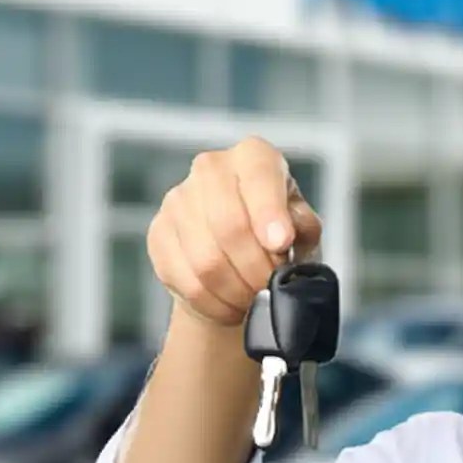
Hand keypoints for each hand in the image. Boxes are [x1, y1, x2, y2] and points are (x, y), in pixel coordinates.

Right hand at [147, 136, 322, 326]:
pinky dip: (214, 302)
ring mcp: (178, 200)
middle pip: (229, 224)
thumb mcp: (304, 228)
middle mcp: (211, 169)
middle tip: (270, 287)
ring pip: (206, 259)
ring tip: (254, 299)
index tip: (280, 243)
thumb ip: (302, 227)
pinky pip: (186, 279)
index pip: (259, 176)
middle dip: (256, 267)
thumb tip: (285, 235)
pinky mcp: (158, 233)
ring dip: (236, 290)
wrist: (240, 258)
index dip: (269, 212)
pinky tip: (231, 305)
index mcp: (254, 157)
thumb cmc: (279, 237)